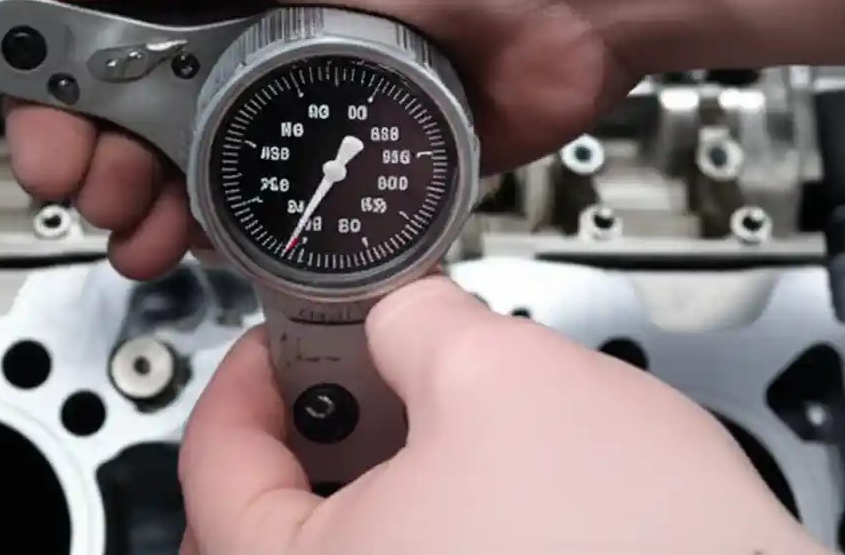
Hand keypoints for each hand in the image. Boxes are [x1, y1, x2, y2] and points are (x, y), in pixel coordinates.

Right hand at [0, 0, 636, 279]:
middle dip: (101, 157)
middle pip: (141, 103)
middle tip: (92, 194)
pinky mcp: (364, 145)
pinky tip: (214, 241)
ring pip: (204, 162)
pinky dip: (239, 228)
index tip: (48, 135)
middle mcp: (256, 16)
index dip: (60, 83)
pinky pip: (283, 199)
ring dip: (157, 205)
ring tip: (141, 236)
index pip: (100, 20)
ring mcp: (310, 87)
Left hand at [177, 275, 831, 554]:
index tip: (284, 344)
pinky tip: (483, 486)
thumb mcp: (495, 371)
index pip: (214, 464)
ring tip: (433, 427)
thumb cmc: (631, 544)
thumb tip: (400, 313)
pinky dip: (425, 525)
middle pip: (262, 521)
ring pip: (348, 548)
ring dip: (368, 481)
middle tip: (355, 383)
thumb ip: (413, 320)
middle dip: (305, 435)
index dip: (247, 378)